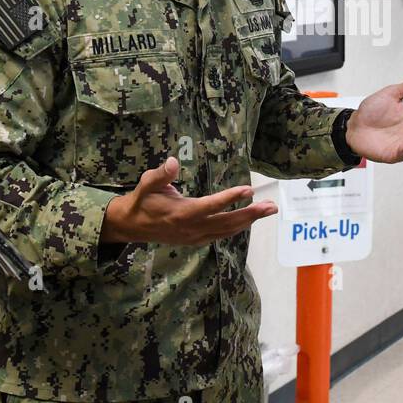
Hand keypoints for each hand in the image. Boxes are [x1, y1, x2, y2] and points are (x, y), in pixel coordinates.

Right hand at [102, 157, 275, 246]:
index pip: (211, 206)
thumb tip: (173, 162)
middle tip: (271, 206)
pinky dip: (237, 228)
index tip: (248, 189)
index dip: (230, 198)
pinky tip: (249, 220)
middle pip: (227, 222)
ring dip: (249, 221)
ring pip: (227, 230)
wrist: (131, 226)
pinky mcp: (196, 240)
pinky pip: (221, 235)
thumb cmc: (141, 201)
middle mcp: (192, 228)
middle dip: (251, 214)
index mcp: (182, 213)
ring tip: (268, 210)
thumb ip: (160, 175)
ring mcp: (195, 236)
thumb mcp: (146, 184)